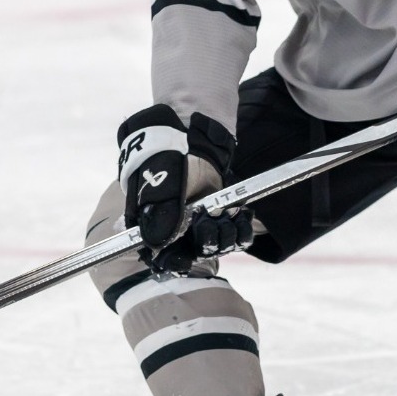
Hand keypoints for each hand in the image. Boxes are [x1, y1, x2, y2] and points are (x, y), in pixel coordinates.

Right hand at [117, 105, 251, 272]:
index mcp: (154, 226)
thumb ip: (159, 208)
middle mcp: (177, 229)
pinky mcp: (219, 213)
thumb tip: (157, 241)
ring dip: (226, 236)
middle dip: (206, 243)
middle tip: (209, 221)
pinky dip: (241, 227)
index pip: (161, 256)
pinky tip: (242, 215)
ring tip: (228, 217)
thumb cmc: (162, 155)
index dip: (173, 263)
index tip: (184, 262)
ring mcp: (199, 223)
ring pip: (216, 244)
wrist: (185, 132)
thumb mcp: (158, 179)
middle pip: (194, 254)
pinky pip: (234, 231)